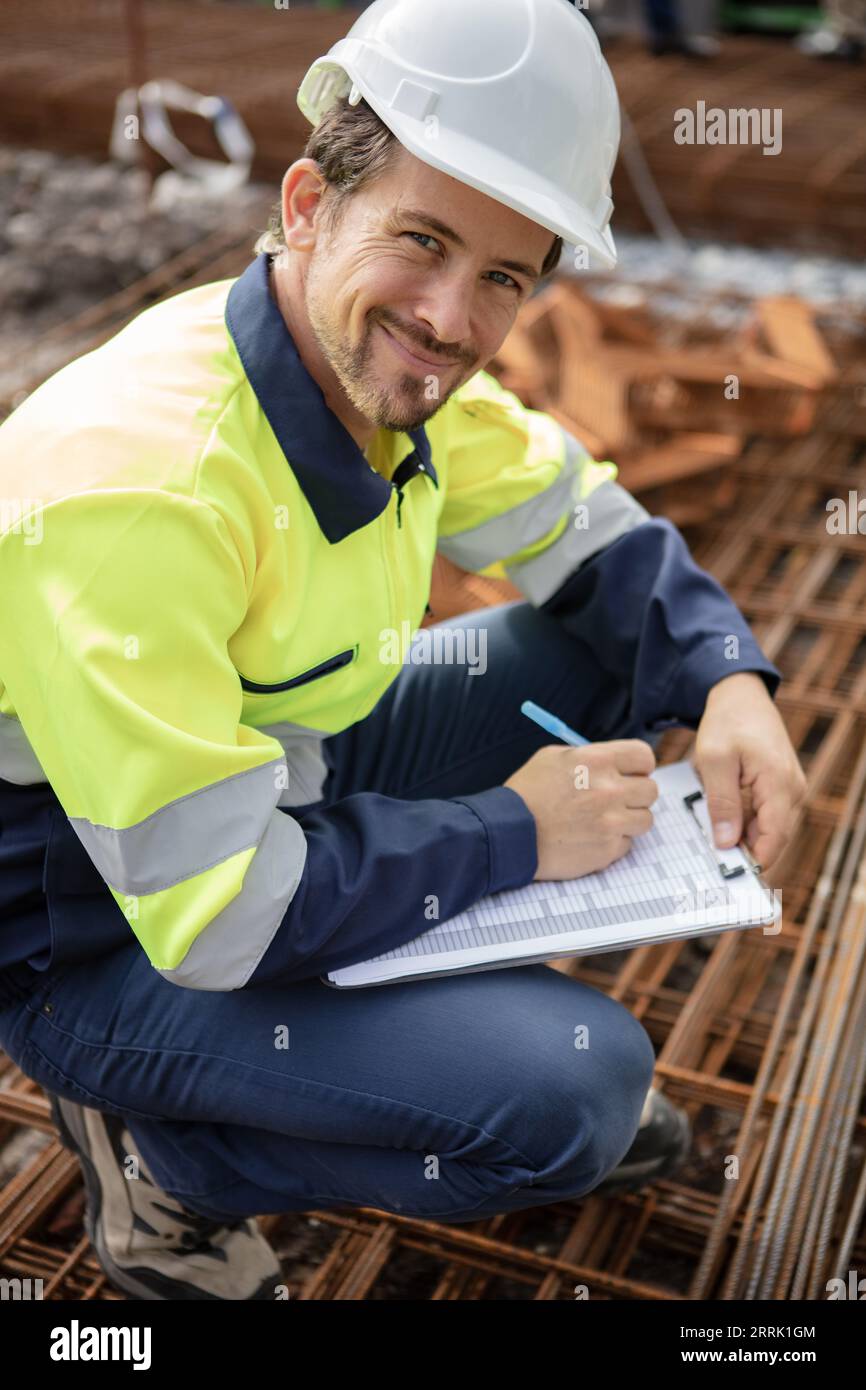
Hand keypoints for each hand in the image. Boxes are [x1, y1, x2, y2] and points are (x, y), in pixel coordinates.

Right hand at [504, 738, 658, 879]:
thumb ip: (588, 756)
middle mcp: (610, 789)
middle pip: (650, 790)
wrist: (508, 834)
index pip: (644, 756)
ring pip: (645, 819)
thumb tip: (613, 762)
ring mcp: (611, 822)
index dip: (640, 766)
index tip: (633, 773)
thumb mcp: (553, 758)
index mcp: (597, 760)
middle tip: (617, 800)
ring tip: (603, 821)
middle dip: (636, 794)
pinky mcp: (607, 849)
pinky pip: (626, 844)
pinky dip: (612, 843)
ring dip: (628, 820)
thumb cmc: (526, 794)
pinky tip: (589, 838)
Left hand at [693, 672, 805, 874]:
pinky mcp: (779, 788)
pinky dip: (743, 821)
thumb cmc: (727, 722)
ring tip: (711, 837)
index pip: (773, 839)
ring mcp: (789, 789)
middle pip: (771, 838)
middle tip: (709, 862)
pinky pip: (764, 815)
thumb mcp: (714, 760)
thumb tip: (726, 842)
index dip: (752, 861)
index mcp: (780, 784)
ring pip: (766, 828)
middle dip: (743, 851)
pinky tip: (720, 819)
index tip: (726, 875)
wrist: (741, 696)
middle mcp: (792, 790)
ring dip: (741, 835)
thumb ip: (721, 802)